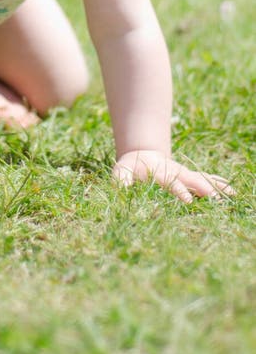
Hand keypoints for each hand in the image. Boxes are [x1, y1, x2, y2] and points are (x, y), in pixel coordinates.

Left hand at [113, 150, 233, 202]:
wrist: (142, 154)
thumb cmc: (130, 167)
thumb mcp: (121, 172)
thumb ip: (121, 181)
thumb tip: (121, 190)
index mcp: (161, 173)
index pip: (170, 182)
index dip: (178, 191)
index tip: (187, 200)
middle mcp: (176, 173)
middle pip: (191, 180)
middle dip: (203, 189)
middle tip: (215, 198)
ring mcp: (184, 174)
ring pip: (202, 179)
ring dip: (215, 186)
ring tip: (231, 195)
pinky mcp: (189, 177)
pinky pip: (206, 180)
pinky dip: (218, 184)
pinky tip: (232, 191)